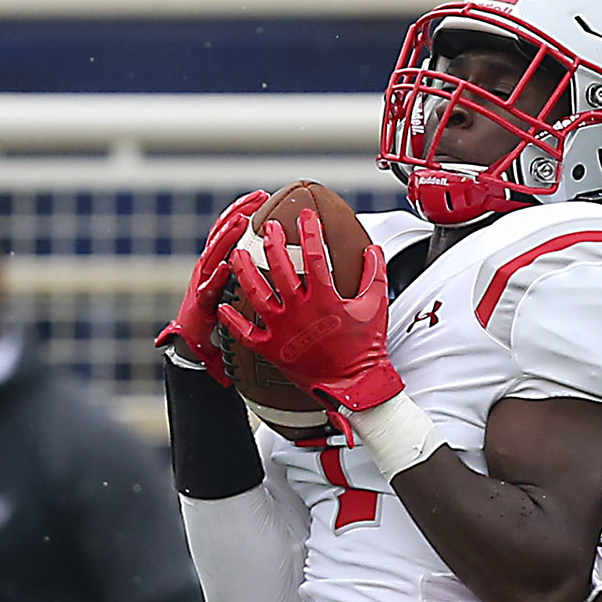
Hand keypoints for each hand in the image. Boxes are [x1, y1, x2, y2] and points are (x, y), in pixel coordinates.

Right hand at [156, 190, 270, 386]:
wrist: (194, 342)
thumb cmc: (220, 314)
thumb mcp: (237, 287)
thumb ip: (252, 271)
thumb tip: (284, 263)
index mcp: (219, 260)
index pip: (231, 228)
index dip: (244, 209)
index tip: (263, 195)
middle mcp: (208, 265)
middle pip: (222, 231)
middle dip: (239, 211)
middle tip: (258, 198)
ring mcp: (202, 282)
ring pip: (213, 253)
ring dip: (226, 237)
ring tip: (241, 222)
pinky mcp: (200, 303)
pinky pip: (208, 289)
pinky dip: (216, 277)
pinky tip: (225, 267)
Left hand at [221, 211, 403, 413]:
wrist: (355, 387)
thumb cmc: (366, 348)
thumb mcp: (376, 307)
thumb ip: (374, 274)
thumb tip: (372, 248)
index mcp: (324, 298)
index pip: (313, 254)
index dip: (310, 230)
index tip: (306, 215)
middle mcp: (299, 310)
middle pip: (279, 267)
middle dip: (273, 242)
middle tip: (269, 228)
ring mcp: (282, 330)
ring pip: (256, 294)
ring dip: (244, 271)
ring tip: (237, 254)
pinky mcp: (272, 350)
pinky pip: (246, 333)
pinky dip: (232, 321)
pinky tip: (225, 306)